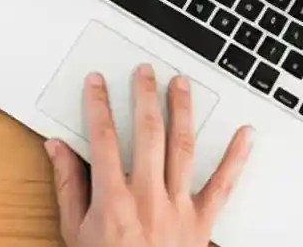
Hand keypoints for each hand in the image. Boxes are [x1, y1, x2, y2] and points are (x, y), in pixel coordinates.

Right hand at [45, 66, 253, 246]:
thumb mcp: (74, 231)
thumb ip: (67, 186)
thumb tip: (57, 149)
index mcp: (112, 199)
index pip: (103, 138)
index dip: (98, 105)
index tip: (97, 83)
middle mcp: (147, 197)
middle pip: (147, 133)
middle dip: (144, 97)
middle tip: (145, 72)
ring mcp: (178, 208)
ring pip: (182, 148)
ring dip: (182, 111)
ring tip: (181, 84)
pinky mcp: (202, 222)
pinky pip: (223, 185)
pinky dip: (236, 158)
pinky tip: (245, 134)